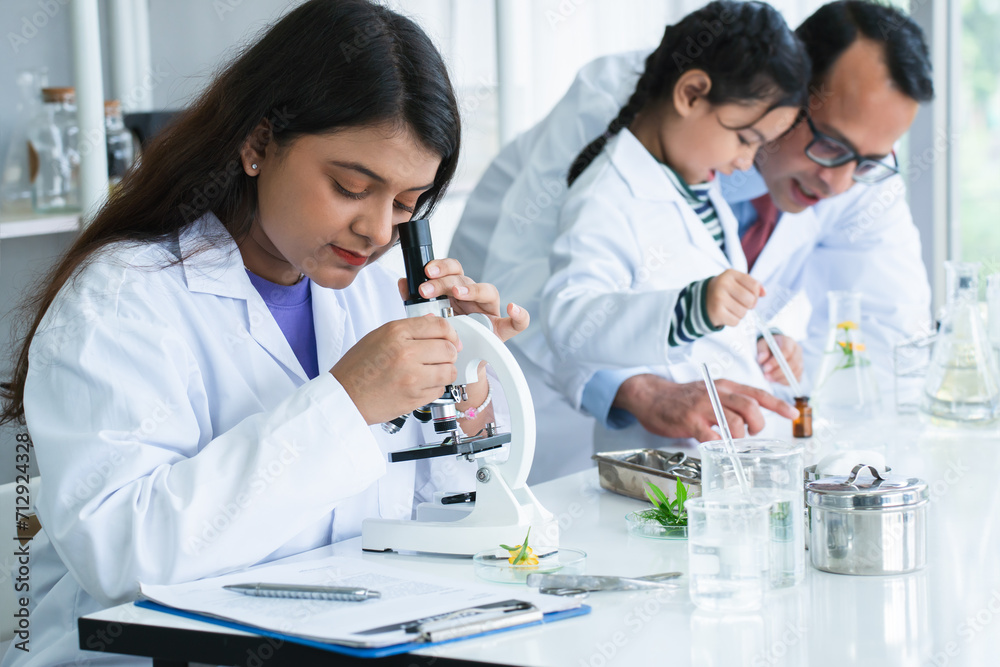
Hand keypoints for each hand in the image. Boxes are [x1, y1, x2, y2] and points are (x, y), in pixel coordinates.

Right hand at [331, 315, 459, 424]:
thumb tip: (433, 322)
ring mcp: (413, 377)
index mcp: (396, 333)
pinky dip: (435, 387)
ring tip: (431, 372)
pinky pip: (440, 389)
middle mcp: (407, 353)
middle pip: (449, 348)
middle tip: (440, 357)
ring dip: (444, 372)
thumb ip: (409, 329)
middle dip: (448, 353)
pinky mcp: (415, 397)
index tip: (451, 339)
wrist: (344, 397)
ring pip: (449, 371)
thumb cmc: (357, 368)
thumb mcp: (379, 336)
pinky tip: (421, 384)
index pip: (440, 326)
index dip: (450, 333)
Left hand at [397, 258, 528, 342]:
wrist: (454, 368)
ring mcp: (489, 313)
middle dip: (446, 281)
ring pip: (488, 291)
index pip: (453, 271)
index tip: (425, 271)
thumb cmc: (442, 340)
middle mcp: (474, 298)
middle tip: (428, 289)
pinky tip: (514, 308)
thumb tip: (403, 282)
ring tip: (458, 293)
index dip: (441, 267)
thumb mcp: (427, 319)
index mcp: (456, 293)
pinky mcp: (501, 331)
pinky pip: (516, 323)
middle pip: (466, 279)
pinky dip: (520, 315)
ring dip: (473, 289)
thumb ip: (416, 302)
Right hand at [613, 374, 797, 441]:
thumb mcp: (709, 391)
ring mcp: (702, 406)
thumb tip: (750, 418)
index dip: (778, 404)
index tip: (794, 414)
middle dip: (758, 424)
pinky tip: (715, 444)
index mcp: (724, 385)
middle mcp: (715, 393)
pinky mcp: (690, 421)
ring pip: (734, 422)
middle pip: (749, 407)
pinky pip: (712, 436)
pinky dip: (718, 444)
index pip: (757, 393)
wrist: (650, 395)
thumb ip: (728, 401)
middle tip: (752, 433)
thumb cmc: (681, 398)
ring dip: (739, 437)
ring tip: (731, 440)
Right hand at [705, 269, 763, 327]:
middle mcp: (723, 284)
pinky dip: (734, 320)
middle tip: (740, 303)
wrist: (703, 300)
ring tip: (731, 308)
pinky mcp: (716, 312)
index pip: (755, 286)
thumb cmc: (726, 290)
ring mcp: (718, 298)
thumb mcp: (737, 282)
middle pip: (750, 300)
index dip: (755, 293)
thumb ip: (753, 285)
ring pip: (743, 312)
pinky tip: (726, 314)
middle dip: (749, 305)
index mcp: (730, 274)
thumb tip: (764, 293)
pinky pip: (736, 321)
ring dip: (741, 313)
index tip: (748, 294)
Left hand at [756, 335, 802, 384]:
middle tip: (766, 376)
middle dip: (778, 371)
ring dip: (780, 377)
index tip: (765, 368)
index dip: (776, 361)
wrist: (773, 350)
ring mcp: (800, 361)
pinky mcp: (799, 371)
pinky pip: (795, 379)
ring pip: (795, 372)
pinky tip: (775, 380)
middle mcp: (797, 350)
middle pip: (792, 363)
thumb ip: (761, 350)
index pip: (786, 351)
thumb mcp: (761, 345)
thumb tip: (762, 358)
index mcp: (788, 341)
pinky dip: (784, 381)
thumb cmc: (767, 347)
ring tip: (768, 378)